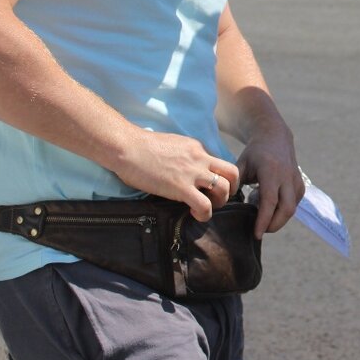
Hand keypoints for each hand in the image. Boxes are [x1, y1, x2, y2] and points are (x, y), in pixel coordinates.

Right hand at [112, 129, 239, 221]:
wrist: (127, 148)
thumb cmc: (141, 147)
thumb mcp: (172, 145)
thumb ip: (183, 156)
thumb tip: (183, 169)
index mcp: (196, 148)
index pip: (219, 163)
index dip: (218, 177)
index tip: (209, 187)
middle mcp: (200, 158)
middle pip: (232, 173)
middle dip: (231, 189)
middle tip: (217, 198)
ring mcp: (192, 173)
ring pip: (224, 188)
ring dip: (220, 202)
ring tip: (206, 208)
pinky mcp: (181, 188)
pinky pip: (205, 205)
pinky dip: (205, 214)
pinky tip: (194, 214)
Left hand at [235, 122, 304, 237]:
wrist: (275, 137)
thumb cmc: (255, 152)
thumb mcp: (241, 164)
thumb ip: (234, 183)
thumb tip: (225, 203)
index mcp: (271, 171)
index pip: (270, 201)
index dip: (264, 220)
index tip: (256, 234)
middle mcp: (287, 177)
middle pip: (287, 209)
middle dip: (274, 225)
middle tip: (260, 232)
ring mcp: (296, 181)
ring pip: (292, 209)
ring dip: (278, 219)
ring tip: (262, 217)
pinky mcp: (300, 186)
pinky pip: (294, 205)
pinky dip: (282, 211)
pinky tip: (270, 207)